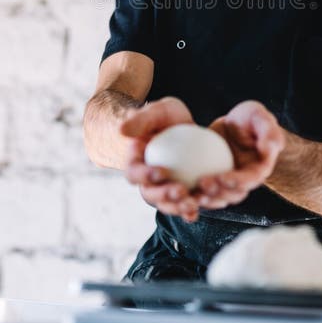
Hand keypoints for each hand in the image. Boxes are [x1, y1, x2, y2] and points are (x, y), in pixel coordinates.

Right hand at [119, 96, 200, 222]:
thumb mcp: (157, 111)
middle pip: (150, 194)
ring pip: (166, 203)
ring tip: (193, 205)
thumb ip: (141, 119)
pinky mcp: (180, 192)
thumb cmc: (166, 116)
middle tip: (180, 191)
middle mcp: (146, 180)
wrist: (182, 126)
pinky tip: (199, 211)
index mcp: (135, 163)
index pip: (135, 172)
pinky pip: (184, 203)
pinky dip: (189, 210)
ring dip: (177, 207)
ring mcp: (162, 188)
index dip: (145, 175)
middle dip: (163, 195)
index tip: (161, 172)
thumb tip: (122, 130)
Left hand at [193, 100, 285, 209]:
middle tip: (203, 184)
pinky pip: (204, 191)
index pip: (250, 180)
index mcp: (259, 169)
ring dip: (206, 198)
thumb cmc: (251, 118)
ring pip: (218, 197)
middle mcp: (244, 180)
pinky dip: (193, 194)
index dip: (238, 181)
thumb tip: (271, 148)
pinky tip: (179, 189)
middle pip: (233, 194)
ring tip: (191, 193)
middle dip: (219, 193)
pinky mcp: (213, 180)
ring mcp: (228, 183)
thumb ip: (269, 131)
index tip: (223, 177)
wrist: (236, 124)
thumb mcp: (261, 117)